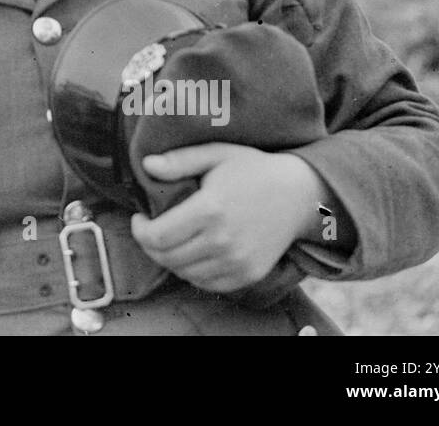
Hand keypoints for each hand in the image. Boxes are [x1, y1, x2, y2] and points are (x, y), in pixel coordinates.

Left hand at [128, 142, 320, 292]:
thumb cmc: (253, 169)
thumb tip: (147, 165)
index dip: (139, 230)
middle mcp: (223, 241)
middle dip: (149, 245)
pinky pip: (208, 284)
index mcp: (210, 210)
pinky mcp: (249, 274)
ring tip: (170, 240)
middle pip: (167, 258)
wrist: (298, 195)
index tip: (140, 218)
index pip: (157, 237)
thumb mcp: (216, 154)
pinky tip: (191, 253)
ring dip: (169, 259)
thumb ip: (179, 160)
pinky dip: (192, 272)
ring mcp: (238, 261)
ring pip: (185, 274)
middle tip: (150, 230)